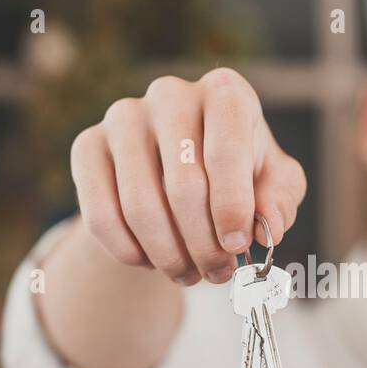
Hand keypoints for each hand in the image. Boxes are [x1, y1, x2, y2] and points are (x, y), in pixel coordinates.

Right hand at [70, 67, 306, 284]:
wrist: (175, 173)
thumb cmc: (236, 174)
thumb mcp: (273, 184)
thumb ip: (279, 201)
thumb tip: (268, 227)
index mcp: (224, 93)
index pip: (227, 150)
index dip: (233, 208)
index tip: (237, 246)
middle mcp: (171, 94)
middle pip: (184, 187)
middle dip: (205, 245)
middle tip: (217, 272)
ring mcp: (123, 117)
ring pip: (140, 207)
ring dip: (169, 256)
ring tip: (189, 273)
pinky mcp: (86, 145)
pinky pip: (101, 216)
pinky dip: (130, 252)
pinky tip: (151, 260)